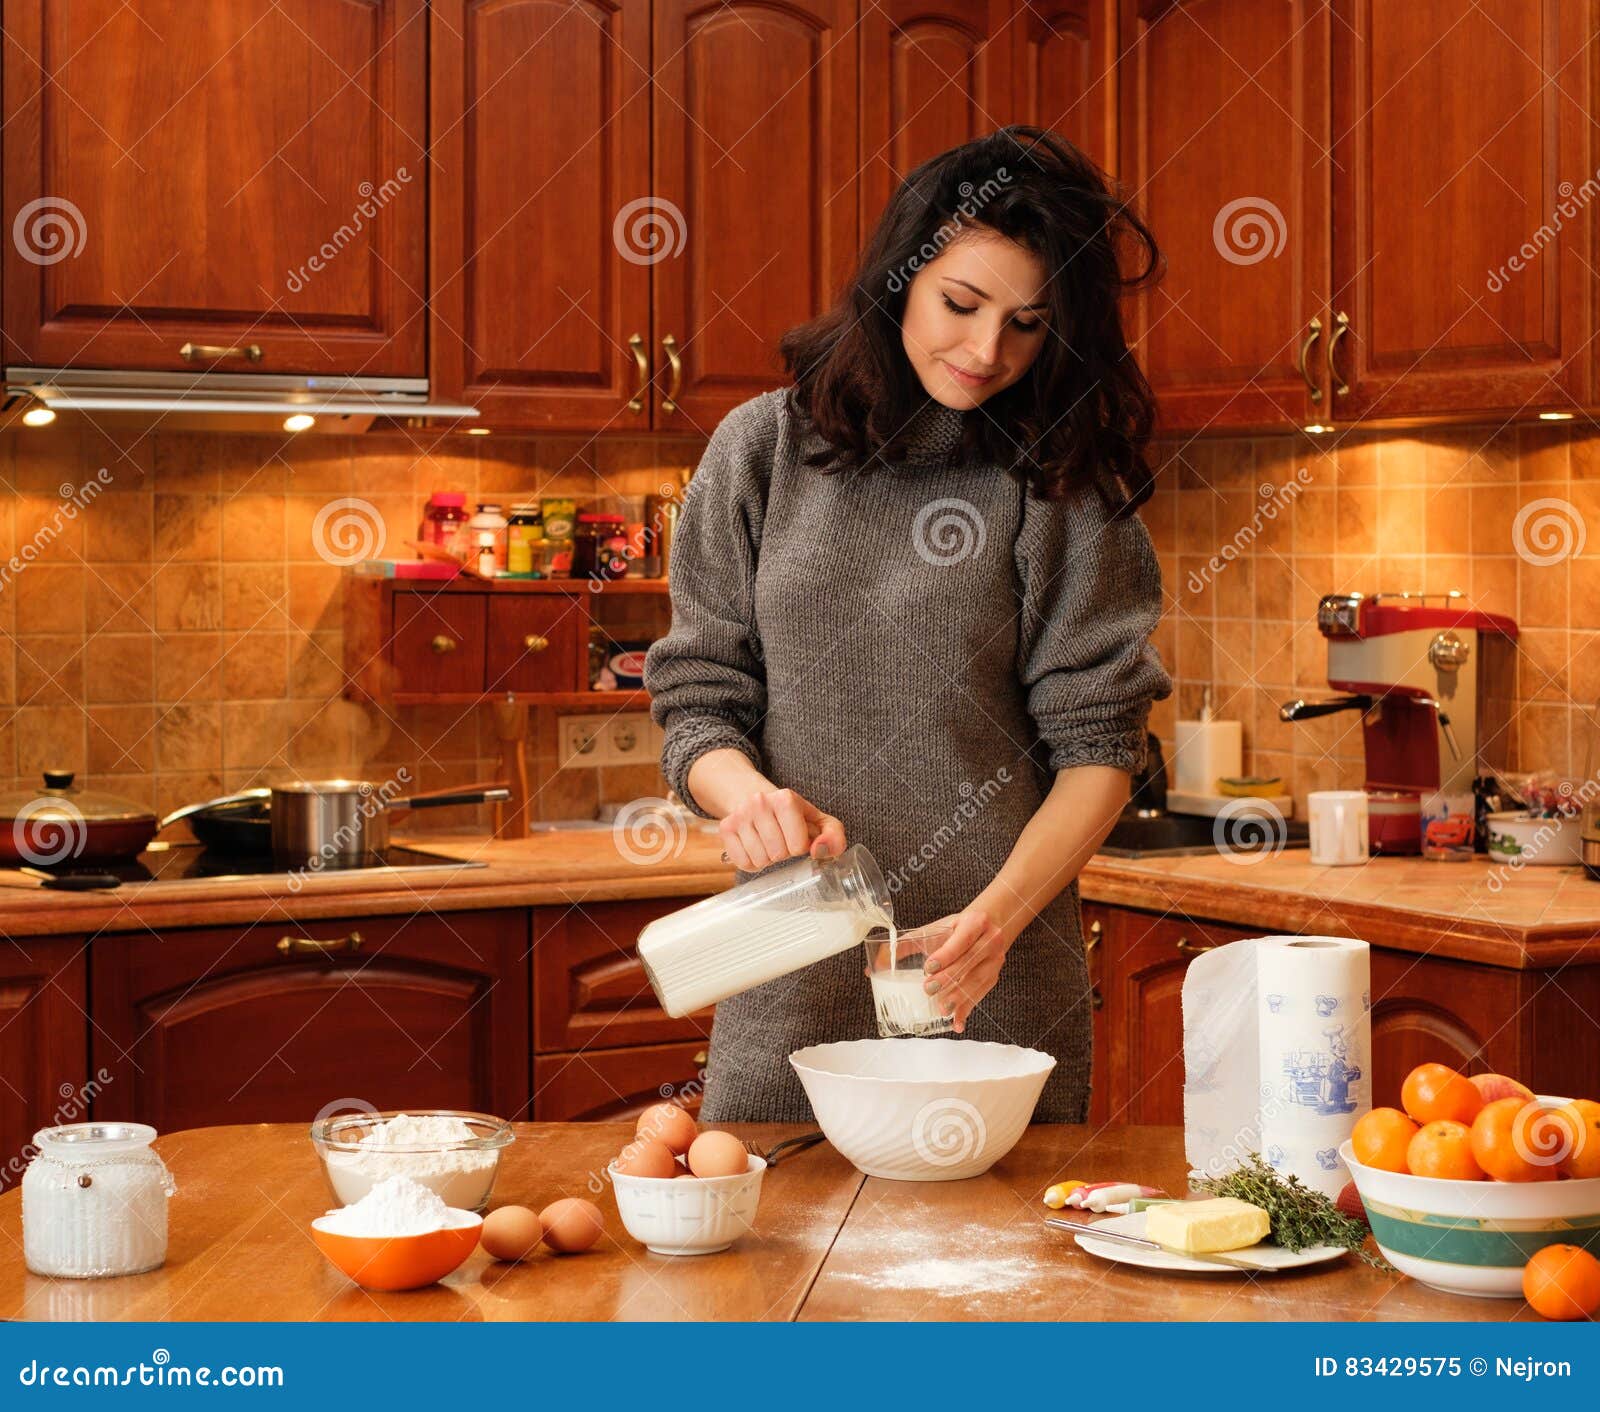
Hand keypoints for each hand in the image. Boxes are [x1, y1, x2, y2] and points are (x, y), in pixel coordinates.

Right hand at [720, 787, 845, 871]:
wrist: (756, 800)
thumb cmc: (792, 816)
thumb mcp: (819, 821)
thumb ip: (833, 836)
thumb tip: (820, 851)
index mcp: (786, 799)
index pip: (798, 846)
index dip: (800, 847)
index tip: (796, 836)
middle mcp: (760, 803)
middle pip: (778, 854)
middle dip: (783, 853)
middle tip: (781, 839)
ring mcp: (740, 815)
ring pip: (760, 860)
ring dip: (767, 858)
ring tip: (768, 842)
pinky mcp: (726, 828)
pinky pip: (743, 863)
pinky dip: (751, 862)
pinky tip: (754, 847)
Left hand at [913, 905, 1013, 1033]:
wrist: (990, 925)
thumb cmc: (957, 928)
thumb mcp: (935, 928)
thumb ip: (906, 944)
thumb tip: (874, 966)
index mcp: (975, 923)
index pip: (962, 939)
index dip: (946, 954)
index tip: (929, 967)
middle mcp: (989, 940)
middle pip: (970, 961)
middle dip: (949, 977)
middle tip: (928, 989)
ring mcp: (995, 960)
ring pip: (978, 980)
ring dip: (959, 997)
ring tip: (943, 1009)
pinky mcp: (994, 976)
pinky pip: (981, 995)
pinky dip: (967, 1009)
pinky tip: (957, 1022)